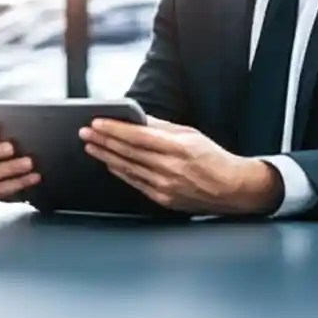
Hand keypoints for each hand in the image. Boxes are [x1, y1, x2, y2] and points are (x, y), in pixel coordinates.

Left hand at [79, 116, 282, 214]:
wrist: (232, 189)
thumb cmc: (212, 157)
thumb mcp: (190, 134)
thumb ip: (160, 127)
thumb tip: (135, 117)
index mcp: (178, 148)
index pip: (138, 137)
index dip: (114, 129)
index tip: (96, 122)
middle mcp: (170, 169)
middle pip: (128, 152)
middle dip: (103, 141)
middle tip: (85, 132)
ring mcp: (165, 186)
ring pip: (127, 168)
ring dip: (106, 156)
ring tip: (90, 145)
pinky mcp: (163, 199)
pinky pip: (135, 183)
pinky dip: (120, 171)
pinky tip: (108, 163)